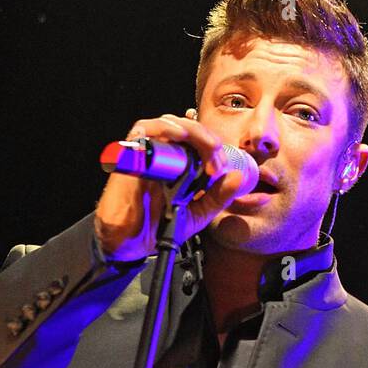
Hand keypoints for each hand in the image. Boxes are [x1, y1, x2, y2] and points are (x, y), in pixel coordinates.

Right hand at [94, 112, 250, 259]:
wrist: (131, 244)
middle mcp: (162, 155)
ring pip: (168, 123)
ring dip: (191, 130)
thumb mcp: (197, 213)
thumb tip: (237, 176)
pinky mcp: (131, 154)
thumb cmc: (158, 226)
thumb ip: (218, 197)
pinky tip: (179, 135)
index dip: (213, 147)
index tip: (222, 168)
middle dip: (206, 138)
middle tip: (217, 157)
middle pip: (185, 128)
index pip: (198, 141)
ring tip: (207, 146)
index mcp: (178, 165)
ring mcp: (146, 153)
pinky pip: (143, 129)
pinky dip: (163, 127)